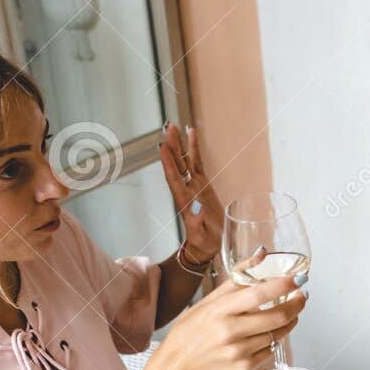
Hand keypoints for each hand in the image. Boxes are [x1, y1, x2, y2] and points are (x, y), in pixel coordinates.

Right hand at [148, 274, 306, 369]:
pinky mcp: (244, 367)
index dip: (284, 285)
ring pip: (278, 333)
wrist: (178, 366)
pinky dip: (275, 338)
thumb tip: (262, 254)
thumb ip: (238, 277)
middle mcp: (230, 331)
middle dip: (297, 304)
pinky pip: (271, 349)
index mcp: (220, 310)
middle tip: (302, 296)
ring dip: (290, 320)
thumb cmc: (192, 330)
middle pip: (277, 316)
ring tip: (289, 312)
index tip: (299, 278)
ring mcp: (239, 352)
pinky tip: (269, 332)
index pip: (259, 294)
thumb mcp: (209, 300)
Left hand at [159, 123, 222, 265]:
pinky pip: (197, 163)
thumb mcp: (201, 236)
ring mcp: (193, 185)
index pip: (174, 179)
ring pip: (184, 161)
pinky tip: (192, 134)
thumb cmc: (204, 242)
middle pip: (177, 165)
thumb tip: (197, 210)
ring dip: (179, 144)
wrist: (207, 243)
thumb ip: (198, 225)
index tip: (162, 147)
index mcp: (184, 201)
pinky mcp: (202, 183)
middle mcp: (186, 189)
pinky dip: (194, 149)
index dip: (168, 163)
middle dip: (172, 147)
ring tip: (174, 126)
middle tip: (167, 128)